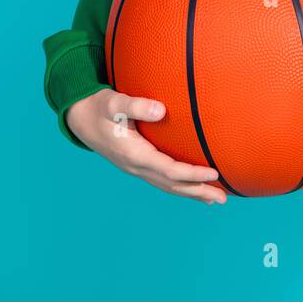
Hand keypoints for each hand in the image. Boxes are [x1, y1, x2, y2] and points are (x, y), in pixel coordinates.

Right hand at [66, 90, 227, 203]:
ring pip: (168, 186)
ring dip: (192, 193)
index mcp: (134, 154)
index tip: (214, 173)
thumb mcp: (113, 102)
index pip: (169, 169)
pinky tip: (193, 189)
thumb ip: (136, 105)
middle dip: (198, 191)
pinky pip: (162, 180)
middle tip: (224, 198)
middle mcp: (136, 166)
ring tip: (215, 199)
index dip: (192, 173)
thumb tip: (161, 110)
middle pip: (172, 184)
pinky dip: (180, 187)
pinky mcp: (137, 165)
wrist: (79, 118)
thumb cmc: (99, 107)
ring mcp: (136, 168)